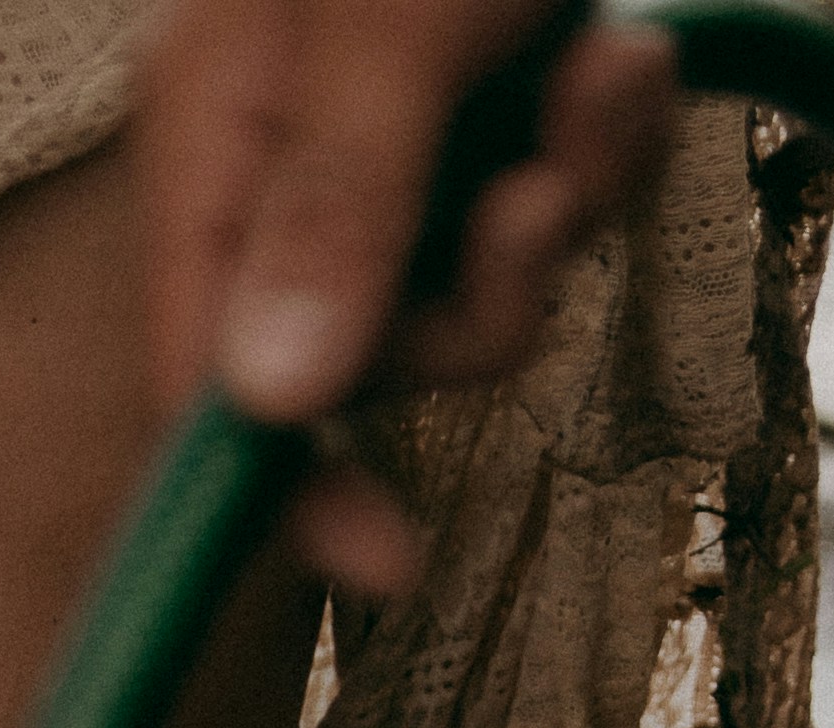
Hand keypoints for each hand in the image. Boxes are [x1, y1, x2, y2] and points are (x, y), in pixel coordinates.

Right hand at [147, 0, 677, 586]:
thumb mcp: (385, 20)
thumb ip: (335, 198)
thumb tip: (272, 400)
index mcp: (217, 116)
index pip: (215, 374)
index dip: (296, 490)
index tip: (394, 568)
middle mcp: (295, 141)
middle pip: (379, 350)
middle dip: (486, 300)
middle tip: (539, 196)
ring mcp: (398, 128)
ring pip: (487, 282)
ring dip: (569, 200)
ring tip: (602, 70)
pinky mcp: (494, 102)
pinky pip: (559, 200)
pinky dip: (606, 146)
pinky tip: (618, 55)